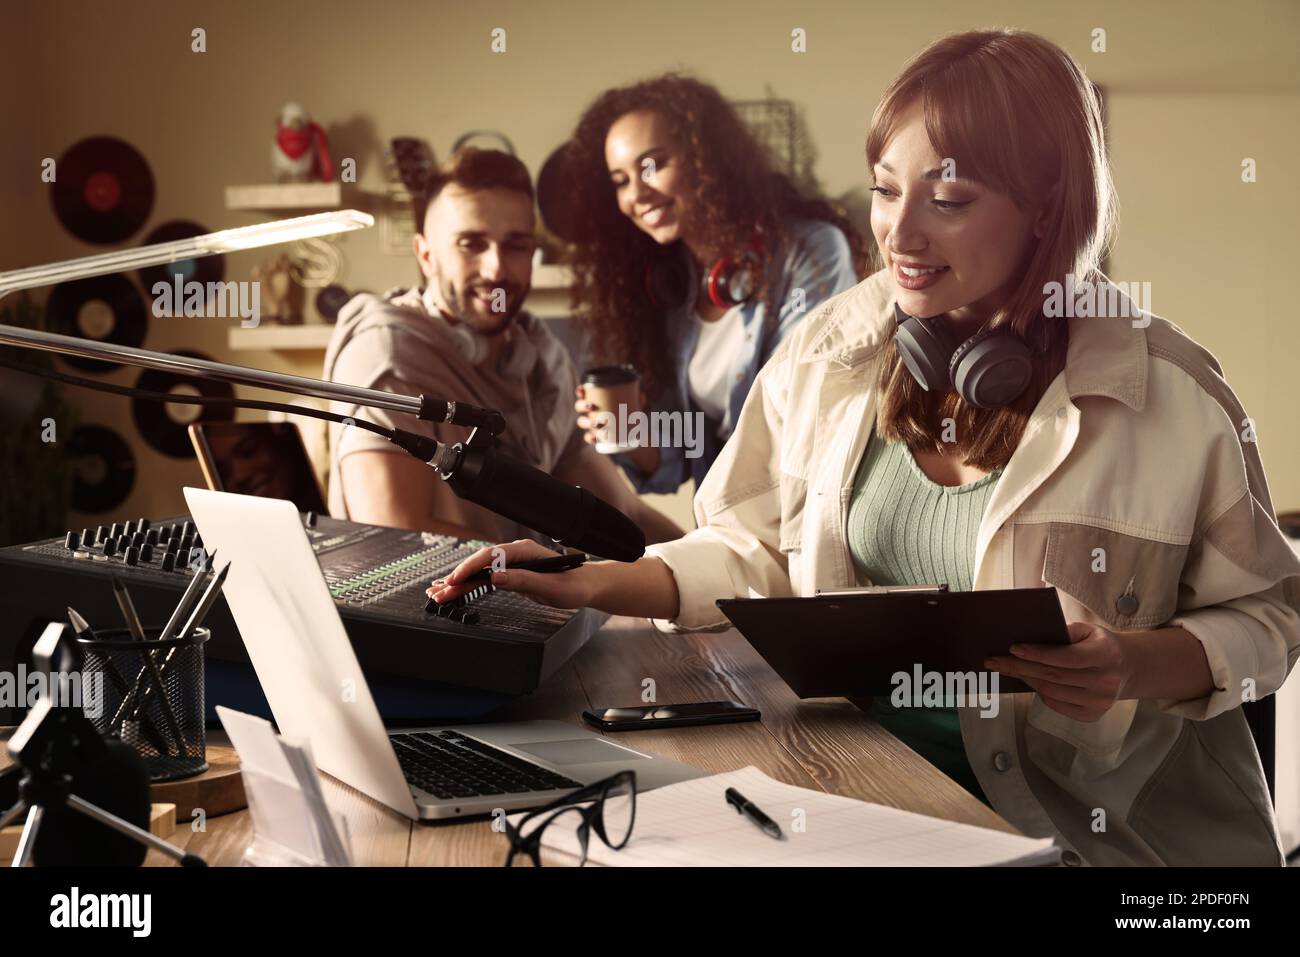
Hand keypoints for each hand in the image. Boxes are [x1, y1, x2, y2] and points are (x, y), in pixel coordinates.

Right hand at [426, 539, 595, 609]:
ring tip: (438, 592)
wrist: (585, 585)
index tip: (456, 579)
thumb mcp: (550, 586)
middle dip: (458, 577)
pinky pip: (485, 579)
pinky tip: (454, 591)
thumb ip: (523, 580)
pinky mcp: (511, 575)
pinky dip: (469, 586)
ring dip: (459, 583)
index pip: (490, 556)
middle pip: (480, 563)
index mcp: (524, 551)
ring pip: (479, 572)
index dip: (471, 567)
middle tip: (439, 590)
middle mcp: (515, 554)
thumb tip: (496, 577)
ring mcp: (511, 564)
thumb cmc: (573, 584)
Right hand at [575, 384, 637, 445]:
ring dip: (585, 422)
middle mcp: (590, 411)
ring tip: (595, 423)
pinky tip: (595, 437)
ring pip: (581, 421)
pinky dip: (590, 437)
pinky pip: (588, 437)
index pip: (583, 393)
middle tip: (591, 406)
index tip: (582, 390)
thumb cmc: (629, 413)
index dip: (580, 391)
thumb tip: (642, 396)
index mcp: (596, 399)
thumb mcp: (634, 405)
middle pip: (579, 406)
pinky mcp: (594, 436)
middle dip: (582, 406)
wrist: (631, 433)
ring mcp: (591, 424)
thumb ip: (637, 399)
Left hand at [984, 621, 1130, 721]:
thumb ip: (1064, 632)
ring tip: (1006, 668)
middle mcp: (1105, 681)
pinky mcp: (1092, 715)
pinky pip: (1056, 705)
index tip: (1013, 648)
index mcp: (1106, 655)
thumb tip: (1030, 635)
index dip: (1039, 654)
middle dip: (1020, 667)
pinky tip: (1029, 680)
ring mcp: (1100, 702)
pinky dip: (1040, 692)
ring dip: (1025, 679)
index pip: (1067, 658)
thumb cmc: (1100, 645)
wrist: (1127, 669)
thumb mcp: (1088, 630)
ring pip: (1051, 692)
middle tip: (994, 660)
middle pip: (1054, 676)